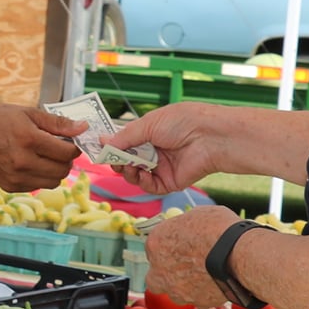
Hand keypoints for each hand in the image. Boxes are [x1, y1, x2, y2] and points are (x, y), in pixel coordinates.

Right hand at [0, 107, 83, 190]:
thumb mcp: (27, 113)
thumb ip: (57, 122)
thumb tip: (83, 127)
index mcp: (29, 139)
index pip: (67, 152)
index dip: (74, 147)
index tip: (70, 141)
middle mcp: (23, 161)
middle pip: (63, 170)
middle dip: (66, 160)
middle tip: (59, 149)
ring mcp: (16, 177)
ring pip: (53, 182)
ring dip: (56, 170)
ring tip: (45, 157)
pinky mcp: (10, 186)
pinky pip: (38, 186)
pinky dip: (41, 176)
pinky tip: (31, 163)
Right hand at [108, 103, 234, 195]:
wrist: (210, 137)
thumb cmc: (184, 122)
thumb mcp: (149, 123)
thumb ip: (124, 136)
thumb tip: (102, 142)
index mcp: (150, 132)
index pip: (125, 142)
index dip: (112, 146)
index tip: (98, 148)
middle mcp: (155, 150)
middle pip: (127, 160)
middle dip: (117, 160)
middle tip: (109, 160)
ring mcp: (162, 167)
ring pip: (135, 174)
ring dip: (127, 171)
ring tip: (126, 166)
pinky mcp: (169, 182)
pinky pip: (149, 186)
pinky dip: (141, 182)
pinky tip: (141, 174)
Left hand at [145, 205, 239, 308]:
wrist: (241, 253)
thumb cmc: (220, 229)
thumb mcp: (196, 215)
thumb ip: (184, 226)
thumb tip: (187, 228)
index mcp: (155, 243)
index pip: (154, 248)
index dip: (168, 248)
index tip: (180, 247)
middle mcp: (160, 270)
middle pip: (156, 277)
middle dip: (167, 274)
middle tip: (185, 266)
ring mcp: (177, 290)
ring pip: (176, 292)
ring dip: (186, 286)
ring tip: (205, 273)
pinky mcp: (197, 303)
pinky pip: (198, 299)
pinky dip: (205, 293)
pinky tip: (216, 281)